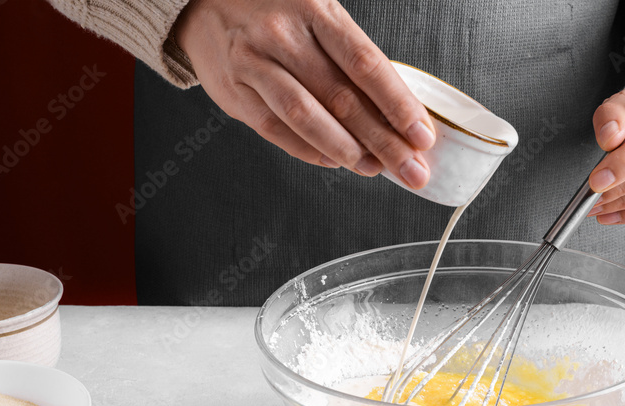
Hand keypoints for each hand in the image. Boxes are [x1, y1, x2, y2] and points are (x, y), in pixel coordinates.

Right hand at [174, 0, 435, 187]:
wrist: (202, 0)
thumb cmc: (274, 11)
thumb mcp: (317, 13)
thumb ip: (350, 57)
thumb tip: (395, 110)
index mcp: (316, 10)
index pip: (367, 64)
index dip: (398, 104)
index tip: (422, 135)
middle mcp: (284, 36)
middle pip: (343, 98)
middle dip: (384, 141)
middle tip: (411, 169)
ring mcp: (255, 64)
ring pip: (307, 118)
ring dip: (348, 151)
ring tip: (375, 168)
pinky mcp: (236, 93)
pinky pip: (278, 131)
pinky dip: (311, 151)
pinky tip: (336, 161)